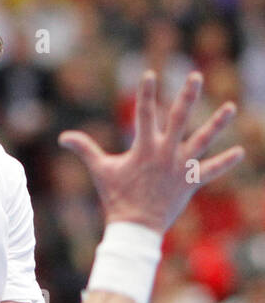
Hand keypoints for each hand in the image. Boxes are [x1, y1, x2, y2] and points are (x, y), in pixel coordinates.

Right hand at [58, 71, 243, 233]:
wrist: (135, 228)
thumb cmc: (116, 198)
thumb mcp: (100, 170)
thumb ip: (84, 149)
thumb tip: (63, 137)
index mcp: (144, 148)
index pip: (144, 114)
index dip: (146, 93)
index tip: (150, 74)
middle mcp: (165, 153)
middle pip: (179, 118)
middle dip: (187, 96)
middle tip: (196, 75)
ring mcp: (180, 167)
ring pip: (202, 141)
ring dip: (217, 124)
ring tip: (230, 107)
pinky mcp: (190, 182)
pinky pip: (210, 171)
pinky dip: (225, 163)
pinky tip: (240, 152)